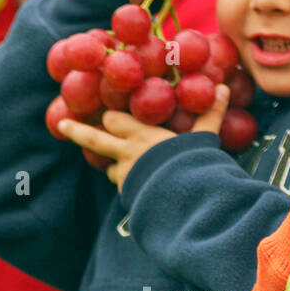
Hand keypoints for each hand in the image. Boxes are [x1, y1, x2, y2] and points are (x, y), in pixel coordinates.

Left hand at [58, 84, 228, 190]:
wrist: (185, 201)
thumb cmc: (193, 165)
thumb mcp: (204, 138)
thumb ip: (211, 114)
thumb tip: (225, 89)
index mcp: (141, 134)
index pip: (113, 118)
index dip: (109, 116)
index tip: (102, 112)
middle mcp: (126, 152)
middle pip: (93, 138)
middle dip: (79, 131)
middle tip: (64, 125)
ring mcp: (123, 175)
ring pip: (107, 167)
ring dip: (112, 165)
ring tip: (123, 167)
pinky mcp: (127, 195)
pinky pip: (122, 187)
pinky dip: (128, 185)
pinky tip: (141, 188)